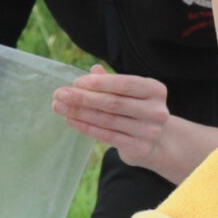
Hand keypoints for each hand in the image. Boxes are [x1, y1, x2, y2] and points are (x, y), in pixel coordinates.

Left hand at [54, 69, 174, 170]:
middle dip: (83, 98)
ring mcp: (148, 131)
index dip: (99, 83)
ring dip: (79, 112)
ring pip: (106, 120)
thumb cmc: (139, 110)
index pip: (124, 84)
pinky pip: (106, 135)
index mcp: (155, 90)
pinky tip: (70, 120)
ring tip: (59, 107)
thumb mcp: (132, 93)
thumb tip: (93, 69)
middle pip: (113, 103)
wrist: (159, 142)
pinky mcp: (138, 147)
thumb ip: (113, 82)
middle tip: (59, 94)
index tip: (76, 82)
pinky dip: (85, 127)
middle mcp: (155, 111)